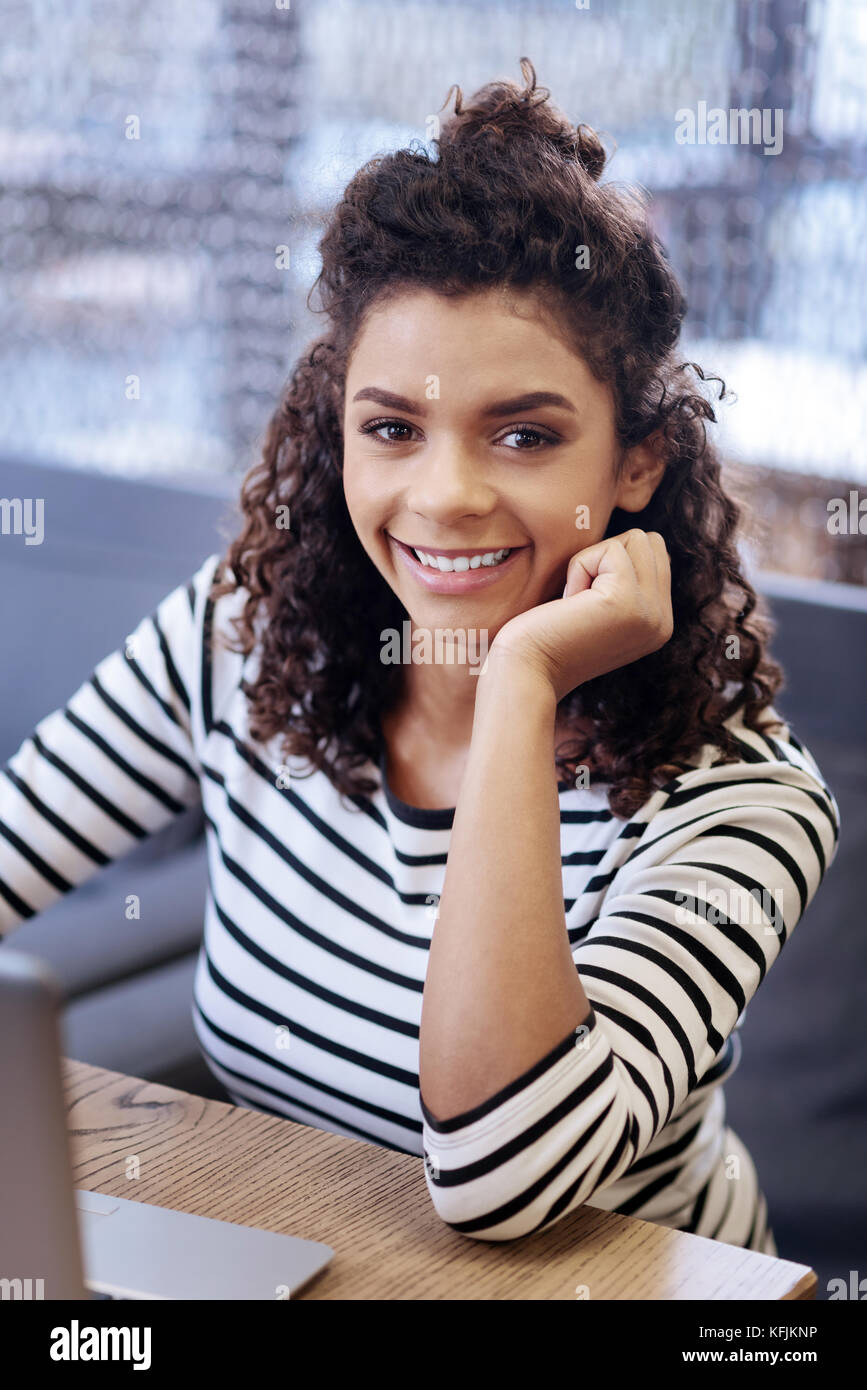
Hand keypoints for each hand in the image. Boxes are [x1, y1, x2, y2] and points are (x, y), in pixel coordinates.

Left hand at [487, 530, 672, 702]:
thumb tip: (641, 539)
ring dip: (594, 561)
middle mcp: (663, 621)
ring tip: (576, 602)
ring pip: (636, 539)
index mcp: (660, 623)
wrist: (526, 671)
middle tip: (580, 600)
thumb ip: (628, 583)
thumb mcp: (602, 611)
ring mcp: (650, 613)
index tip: (587, 603)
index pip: (656, 555)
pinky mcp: (627, 601)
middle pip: (650, 542)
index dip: (612, 564)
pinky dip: (581, 567)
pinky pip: (610, 549)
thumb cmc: (548, 636)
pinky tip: (570, 602)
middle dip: (607, 557)